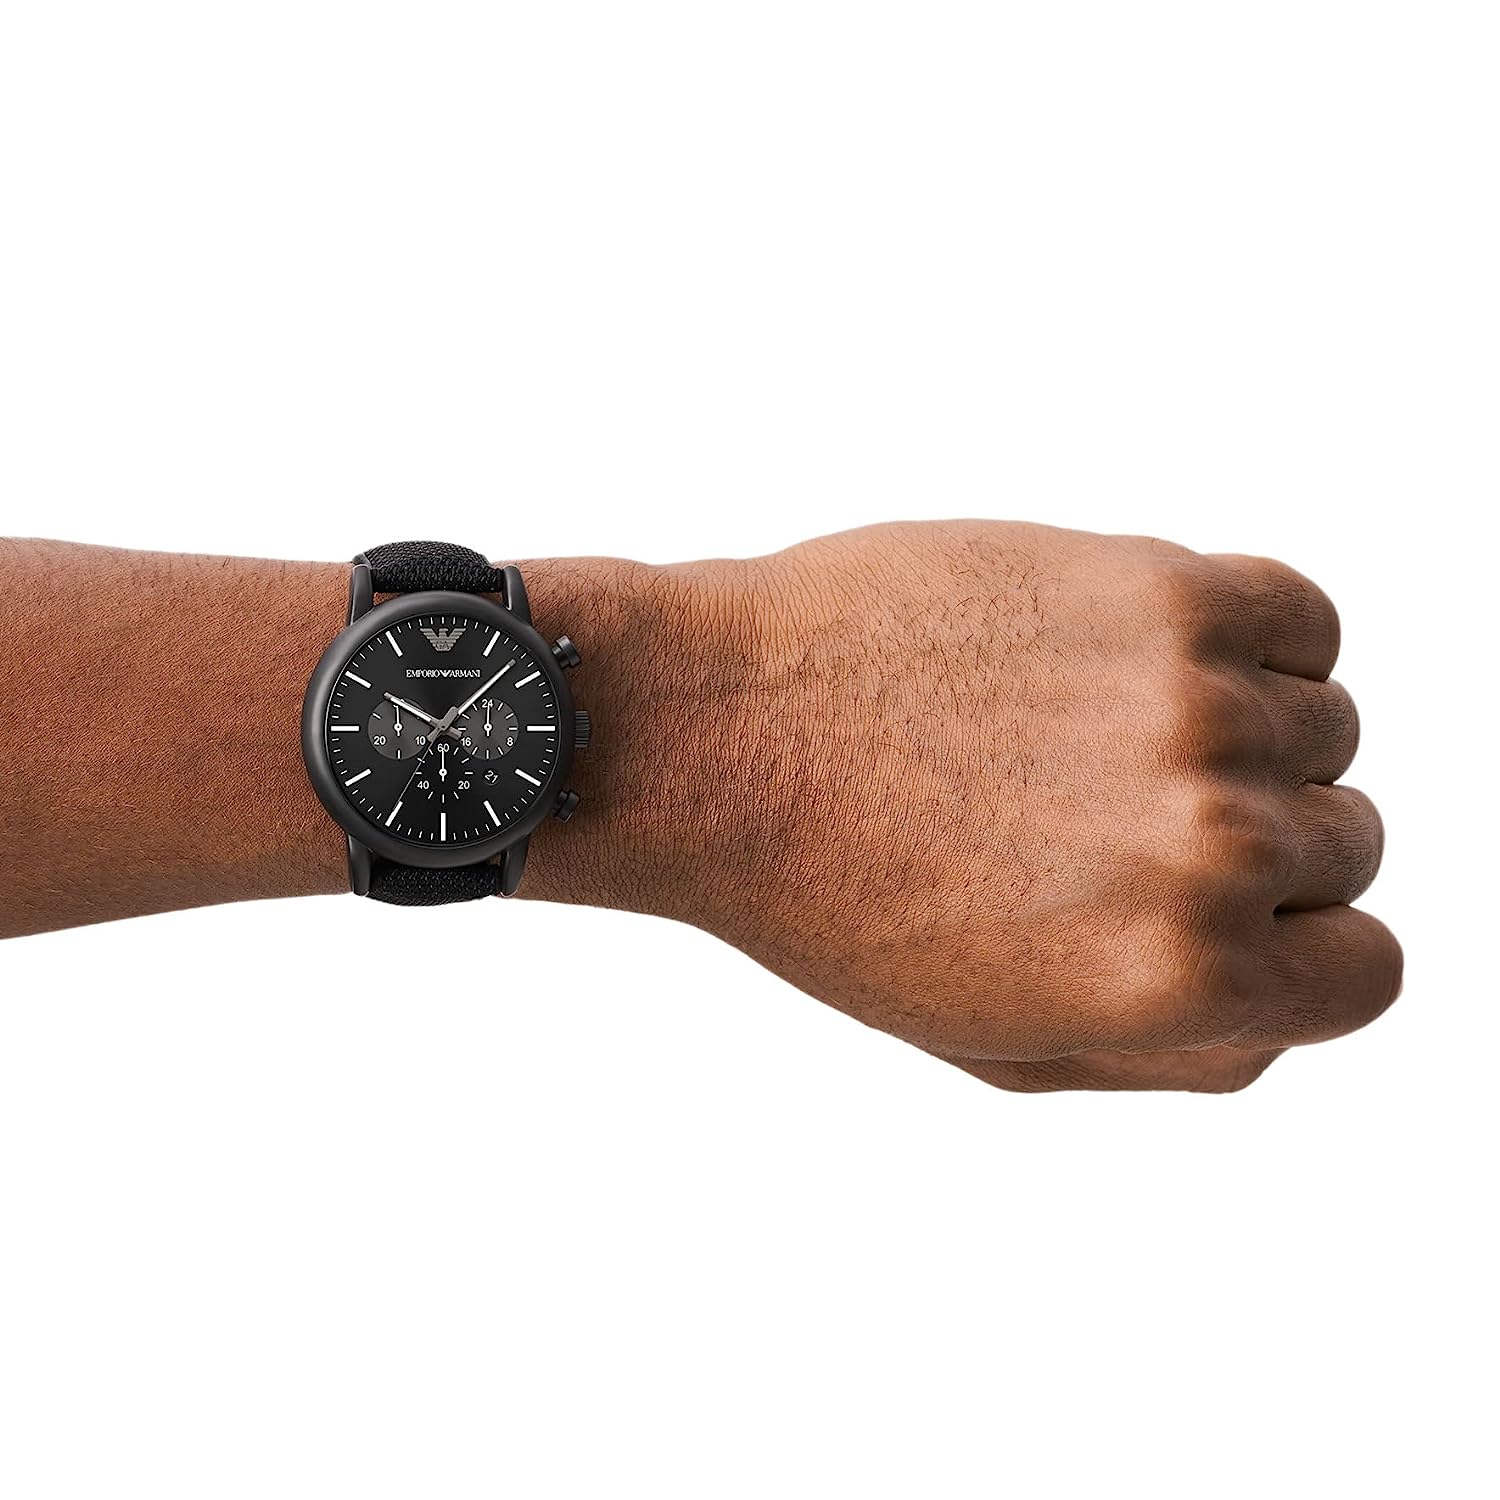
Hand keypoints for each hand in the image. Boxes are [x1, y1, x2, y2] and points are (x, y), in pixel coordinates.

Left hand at [538, 521, 1400, 1092]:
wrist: (719, 734)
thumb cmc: (839, 897)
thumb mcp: (1003, 1043)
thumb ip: (1182, 1048)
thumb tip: (1291, 995)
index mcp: (1183, 982)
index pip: (1369, 973)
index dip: (1297, 949)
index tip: (1221, 913)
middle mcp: (1211, 848)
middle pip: (1344, 841)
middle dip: (1252, 844)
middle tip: (1111, 817)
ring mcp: (1195, 704)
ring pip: (1322, 726)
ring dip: (1238, 735)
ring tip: (1093, 733)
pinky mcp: (1158, 587)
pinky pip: (1302, 618)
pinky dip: (1253, 640)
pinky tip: (1144, 657)